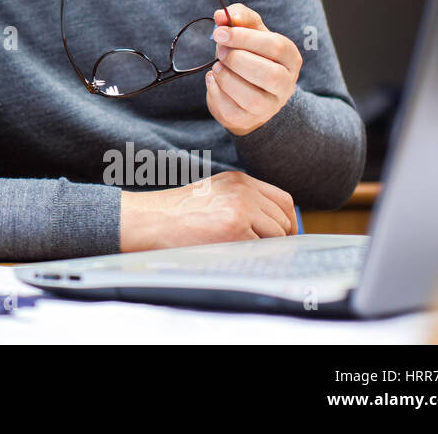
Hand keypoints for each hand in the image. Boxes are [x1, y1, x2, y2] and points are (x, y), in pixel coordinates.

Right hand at [120, 171, 297, 250]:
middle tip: (269, 252)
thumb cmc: (176, 214)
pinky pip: (264, 248)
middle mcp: (243, 190)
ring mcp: (241, 208)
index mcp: (239, 180)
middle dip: (281, 238)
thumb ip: (242, 202)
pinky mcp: (236, 228)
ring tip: (243, 252)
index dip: (287, 221)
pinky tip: (235, 255)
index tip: (284, 236)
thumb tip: (272, 226)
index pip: (282, 200)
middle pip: (283, 218)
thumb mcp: (213, 195)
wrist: (150, 221)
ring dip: (267, 247)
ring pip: (278, 234)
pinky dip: (255, 256)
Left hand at [205, 2, 302, 135]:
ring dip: (226, 77)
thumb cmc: (251, 55)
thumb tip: (221, 16)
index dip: (244, 37)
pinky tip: (215, 81)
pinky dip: (216, 92)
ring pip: (251, 96)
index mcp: (291, 58)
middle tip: (219, 51)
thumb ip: (239, 17)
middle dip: (236, 59)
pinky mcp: (249, 119)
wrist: (249, 89)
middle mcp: (287, 84)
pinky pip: (231, 109)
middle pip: (268, 74)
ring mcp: (270, 106)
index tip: (220, 32)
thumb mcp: (251, 31)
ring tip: (217, 67)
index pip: (275, 46)